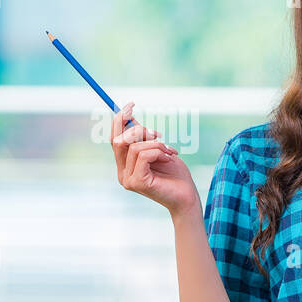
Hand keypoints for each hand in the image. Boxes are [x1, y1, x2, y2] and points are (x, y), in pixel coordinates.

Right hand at [111, 101, 200, 217]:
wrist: (187, 197)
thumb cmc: (175, 174)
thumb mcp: (157, 149)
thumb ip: (142, 137)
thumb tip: (128, 117)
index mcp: (124, 165)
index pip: (114, 138)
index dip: (120, 120)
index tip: (131, 104)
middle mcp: (122, 173)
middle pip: (118, 140)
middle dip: (140, 131)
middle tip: (158, 134)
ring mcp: (128, 179)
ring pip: (134, 147)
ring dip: (156, 144)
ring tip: (169, 152)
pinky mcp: (137, 183)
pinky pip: (143, 155)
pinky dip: (158, 152)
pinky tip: (169, 159)